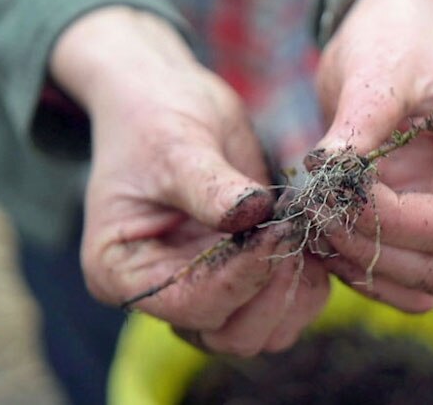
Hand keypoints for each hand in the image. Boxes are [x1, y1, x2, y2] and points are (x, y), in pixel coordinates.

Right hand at [50, 7, 328, 354]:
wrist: (167, 98)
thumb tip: (253, 213)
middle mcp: (159, 293)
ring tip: (305, 239)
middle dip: (269, 292)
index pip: (189, 302)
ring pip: (257, 332)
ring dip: (291, 295)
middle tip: (295, 234)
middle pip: (226, 334)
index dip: (239, 275)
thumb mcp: (177, 146)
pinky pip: (278, 310)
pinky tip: (312, 245)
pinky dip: (302, 288)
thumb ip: (211, 186)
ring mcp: (200, 289)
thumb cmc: (156, 117)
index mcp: (121, 271)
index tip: (276, 229)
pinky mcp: (237, 277)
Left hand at [315, 0, 432, 311]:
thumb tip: (325, 181)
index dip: (389, 221)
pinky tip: (324, 234)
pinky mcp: (417, 225)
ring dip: (364, 268)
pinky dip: (361, 270)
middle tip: (317, 213)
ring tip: (317, 224)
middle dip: (372, 250)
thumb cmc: (394, 40)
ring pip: (422, 284)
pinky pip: (399, 277)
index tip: (335, 192)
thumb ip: (356, 128)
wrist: (390, 35)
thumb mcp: (377, 71)